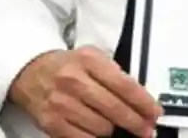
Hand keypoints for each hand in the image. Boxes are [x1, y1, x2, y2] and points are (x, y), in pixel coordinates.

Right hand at [9, 46, 162, 137]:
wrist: (31, 72)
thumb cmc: (68, 66)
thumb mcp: (92, 58)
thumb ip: (115, 74)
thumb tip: (141, 101)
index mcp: (88, 60)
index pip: (124, 84)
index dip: (143, 102)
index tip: (155, 113)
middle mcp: (73, 80)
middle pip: (114, 108)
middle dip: (135, 122)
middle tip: (147, 129)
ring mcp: (61, 103)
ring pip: (101, 127)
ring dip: (114, 130)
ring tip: (117, 127)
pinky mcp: (51, 122)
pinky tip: (101, 134)